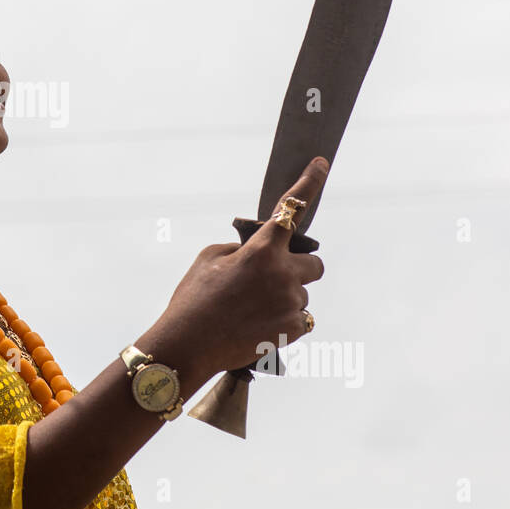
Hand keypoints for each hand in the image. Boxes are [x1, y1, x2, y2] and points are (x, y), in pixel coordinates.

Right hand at [156, 158, 328, 380]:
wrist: (189, 345)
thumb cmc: (194, 298)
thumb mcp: (209, 258)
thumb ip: (242, 248)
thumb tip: (260, 252)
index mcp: (261, 249)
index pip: (292, 208)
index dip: (309, 183)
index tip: (320, 164)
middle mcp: (283, 274)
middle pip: (313, 263)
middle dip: (297, 267)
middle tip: (271, 278)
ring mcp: (290, 304)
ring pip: (302, 294)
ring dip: (285, 297)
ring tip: (252, 310)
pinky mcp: (292, 330)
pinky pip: (301, 318)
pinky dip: (285, 319)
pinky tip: (260, 324)